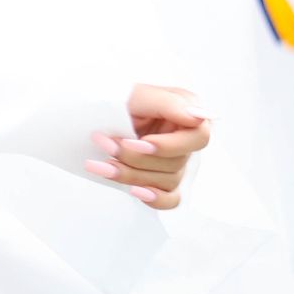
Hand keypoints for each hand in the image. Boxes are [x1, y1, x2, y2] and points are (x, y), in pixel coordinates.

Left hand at [84, 84, 211, 209]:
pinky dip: (154, 198)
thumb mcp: (138, 94)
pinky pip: (170, 199)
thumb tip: (197, 116)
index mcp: (186, 113)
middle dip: (137, 157)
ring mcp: (176, 161)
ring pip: (167, 180)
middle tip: (107, 146)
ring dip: (131, 173)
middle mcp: (185, 138)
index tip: (139, 142)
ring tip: (101, 164)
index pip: (198, 137)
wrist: (95, 114)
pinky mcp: (164, 180)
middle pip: (177, 162)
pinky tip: (134, 191)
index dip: (169, 145)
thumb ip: (168, 103)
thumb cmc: (119, 100)